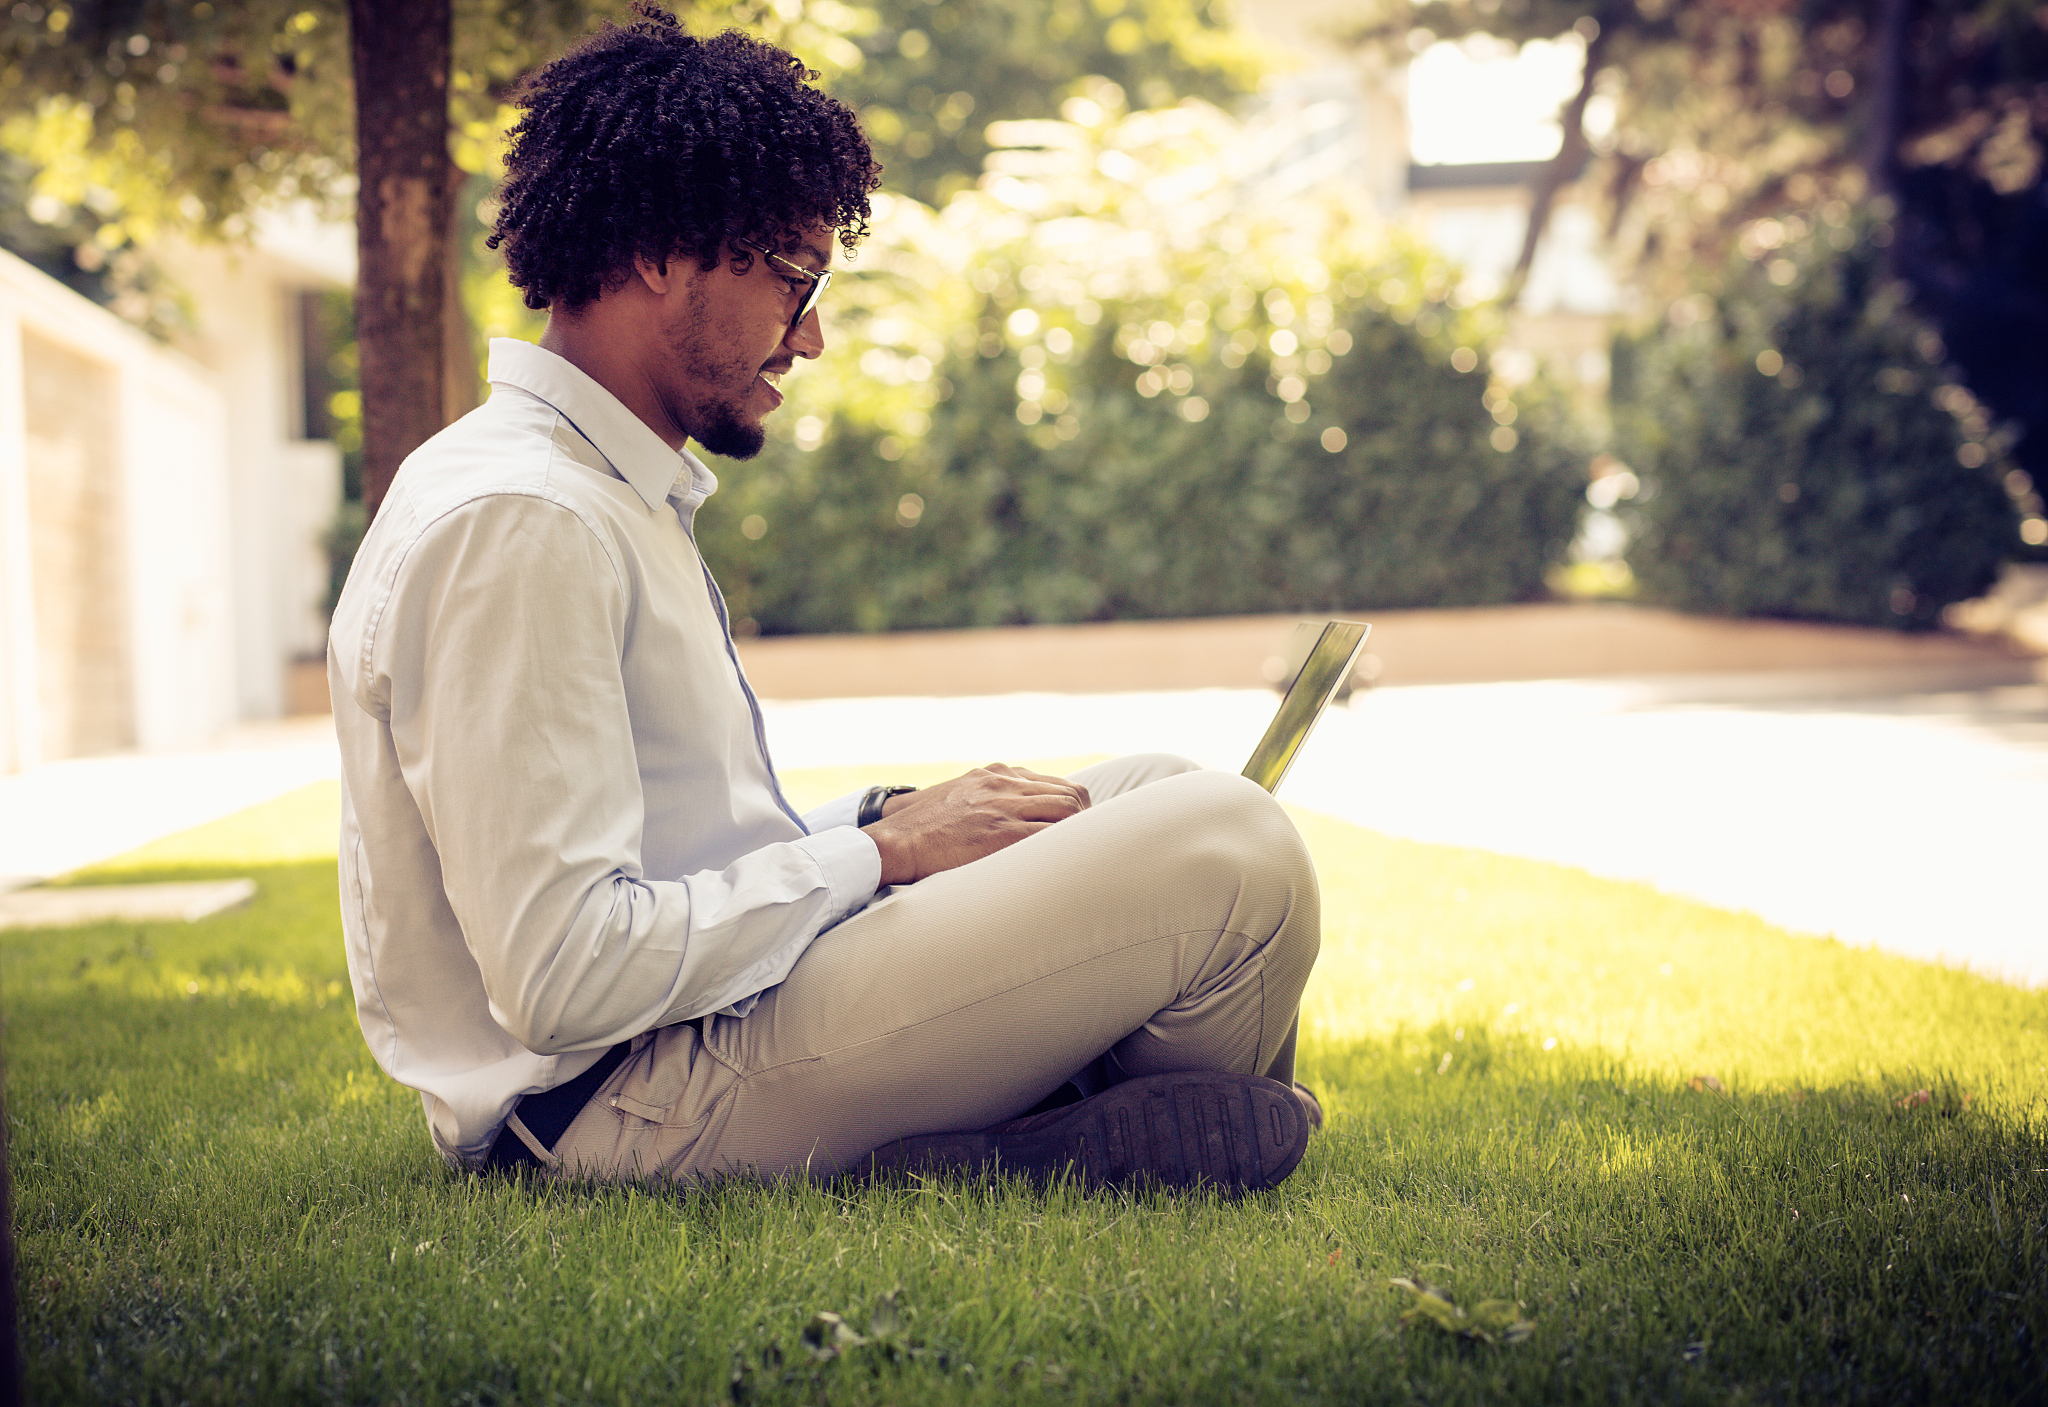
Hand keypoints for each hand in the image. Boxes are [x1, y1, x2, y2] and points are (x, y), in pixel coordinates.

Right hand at [861, 763, 1089, 884]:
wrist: (896, 841)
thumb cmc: (918, 829)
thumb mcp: (954, 797)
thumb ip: (981, 799)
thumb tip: (990, 817)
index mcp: (995, 774)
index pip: (1053, 784)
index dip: (1070, 808)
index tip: (1072, 830)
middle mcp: (1004, 782)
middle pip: (1070, 794)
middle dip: (1083, 820)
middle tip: (1084, 847)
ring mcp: (1005, 805)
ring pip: (1069, 810)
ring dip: (1080, 833)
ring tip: (1079, 857)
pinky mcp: (1004, 832)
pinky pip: (1053, 835)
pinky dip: (1068, 848)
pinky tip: (1068, 864)